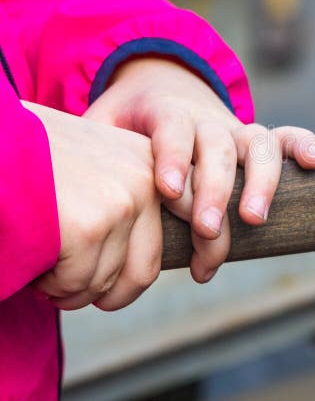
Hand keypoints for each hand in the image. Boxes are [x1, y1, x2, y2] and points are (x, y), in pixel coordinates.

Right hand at [25, 102, 160, 310]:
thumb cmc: (28, 151)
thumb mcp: (89, 164)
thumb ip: (116, 201)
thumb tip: (130, 274)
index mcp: (150, 165)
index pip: (156, 244)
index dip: (125, 278)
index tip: (98, 285)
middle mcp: (146, 183)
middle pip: (141, 272)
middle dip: (101, 293)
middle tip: (65, 289)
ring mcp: (121, 205)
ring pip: (103, 282)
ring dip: (68, 288)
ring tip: (42, 264)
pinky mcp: (89, 228)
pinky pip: (73, 282)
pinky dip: (47, 284)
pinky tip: (32, 260)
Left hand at [84, 58, 314, 282]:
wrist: (165, 83)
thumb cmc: (130, 118)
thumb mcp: (104, 122)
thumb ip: (98, 144)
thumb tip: (75, 182)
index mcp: (167, 114)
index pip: (173, 132)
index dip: (173, 158)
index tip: (168, 189)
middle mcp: (208, 120)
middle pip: (219, 149)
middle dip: (216, 190)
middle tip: (208, 229)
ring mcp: (236, 129)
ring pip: (259, 146)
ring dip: (262, 181)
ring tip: (254, 219)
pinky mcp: (257, 137)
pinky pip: (287, 135)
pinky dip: (304, 144)